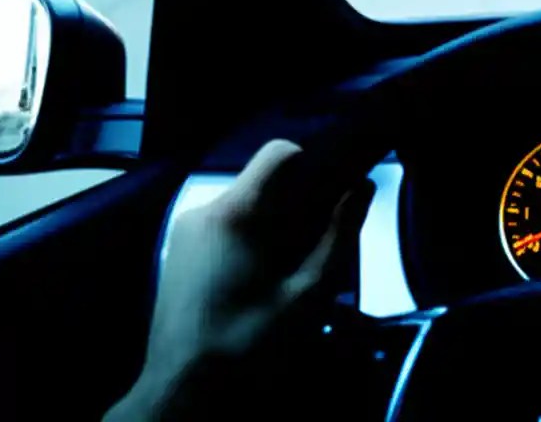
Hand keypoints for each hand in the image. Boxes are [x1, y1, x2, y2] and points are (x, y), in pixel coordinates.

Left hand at [105, 139, 373, 420]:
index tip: (332, 198)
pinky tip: (258, 281)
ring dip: (273, 225)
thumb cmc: (250, 340)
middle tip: (315, 247)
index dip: (314, 164)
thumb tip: (362, 187)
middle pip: (263, 181)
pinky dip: (249, 239)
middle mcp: (205, 209)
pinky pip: (224, 225)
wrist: (183, 387)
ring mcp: (185, 230)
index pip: (280, 153)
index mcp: (238, 212)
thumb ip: (339, 234)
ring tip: (288, 271)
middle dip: (297, 204)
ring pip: (245, 204)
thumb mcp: (309, 292)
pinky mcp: (178, 252)